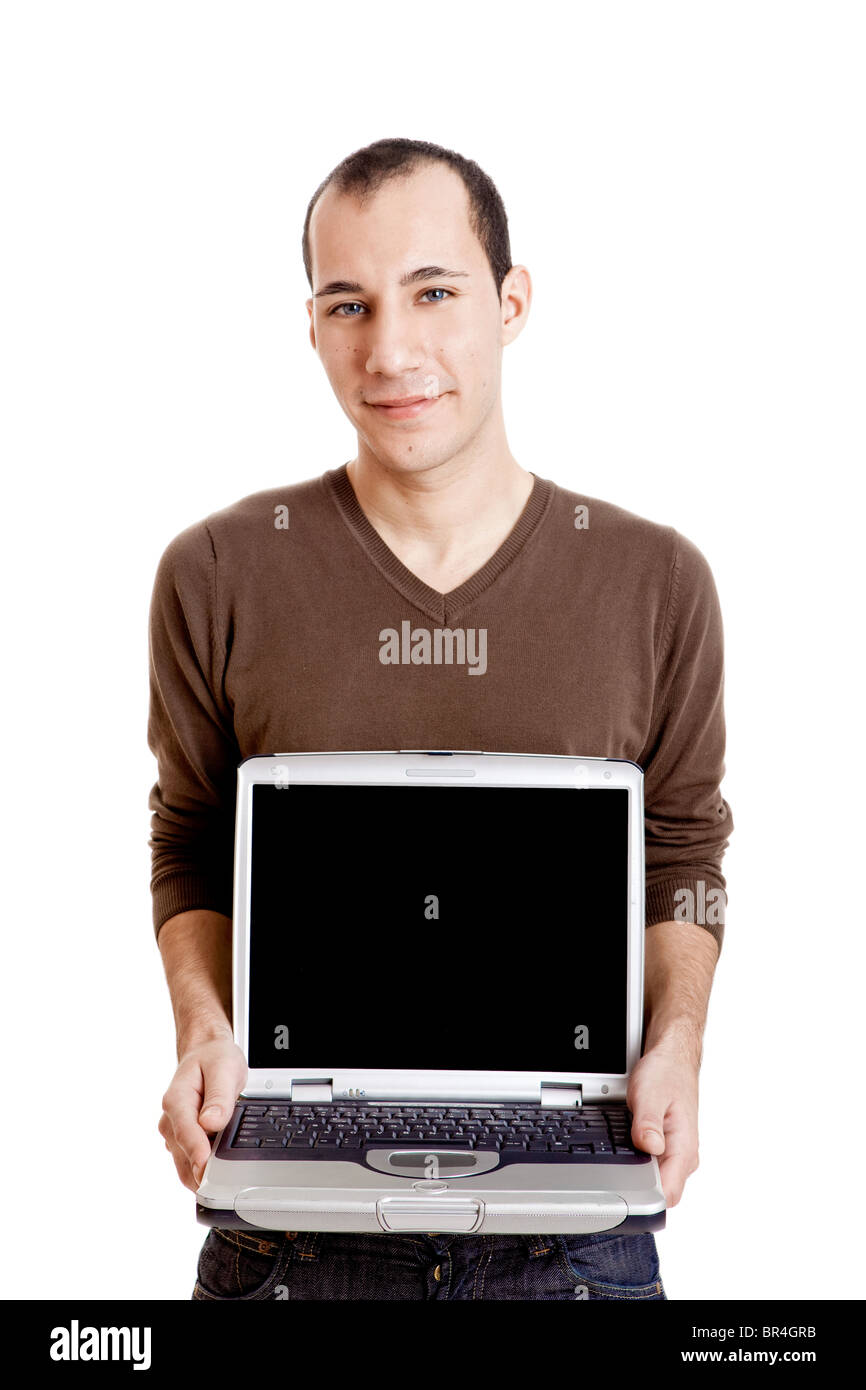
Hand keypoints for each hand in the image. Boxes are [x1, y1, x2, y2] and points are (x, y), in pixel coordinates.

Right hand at [158, 1033, 247, 1190]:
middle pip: (183, 1155)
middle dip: (202, 1171)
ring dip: (202, 1173)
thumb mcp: (224, 1069)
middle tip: (225, 1184)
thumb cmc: (214, 1059)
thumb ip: (219, 1097)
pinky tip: (219, 1168)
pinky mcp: (181, 1140)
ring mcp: (174, 1132)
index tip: (205, 1169)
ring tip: (226, 1176)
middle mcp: (170, 1119)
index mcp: (176, 1100)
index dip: (196, 1153)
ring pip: (184, 1164)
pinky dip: (202, 1168)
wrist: (206, 1053)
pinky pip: (189, 1162)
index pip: (184, 1132)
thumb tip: (211, 1123)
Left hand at [626, 1037, 699, 1206]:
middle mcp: (684, 1156)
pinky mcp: (667, 1149)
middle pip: (659, 1193)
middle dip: (636, 1189)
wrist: (672, 1060)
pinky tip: (626, 1150)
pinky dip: (637, 1163)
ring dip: (636, 1175)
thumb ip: (648, 1122)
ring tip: (620, 1157)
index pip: (668, 1194)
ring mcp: (676, 1154)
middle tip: (612, 1175)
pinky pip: (652, 1168)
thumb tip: (649, 1146)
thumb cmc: (666, 1073)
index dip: (645, 1201)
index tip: (623, 1196)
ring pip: (655, 1181)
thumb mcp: (650, 1094)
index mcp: (684, 1148)